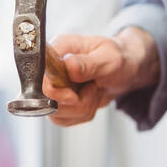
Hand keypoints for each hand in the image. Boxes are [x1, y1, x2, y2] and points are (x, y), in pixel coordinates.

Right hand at [42, 27, 157, 126]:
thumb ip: (88, 63)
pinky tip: (90, 100)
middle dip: (75, 102)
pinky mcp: (58, 100)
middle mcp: (51, 67)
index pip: (39, 73)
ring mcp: (53, 85)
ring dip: (81, 109)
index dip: (55, 90)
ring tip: (94, 92)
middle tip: (93, 89)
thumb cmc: (118, 58)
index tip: (74, 95)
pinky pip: (63, 119)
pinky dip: (81, 115)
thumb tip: (68, 65)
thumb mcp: (109, 58)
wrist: (126, 70)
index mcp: (59, 48)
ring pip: (55, 112)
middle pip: (46, 98)